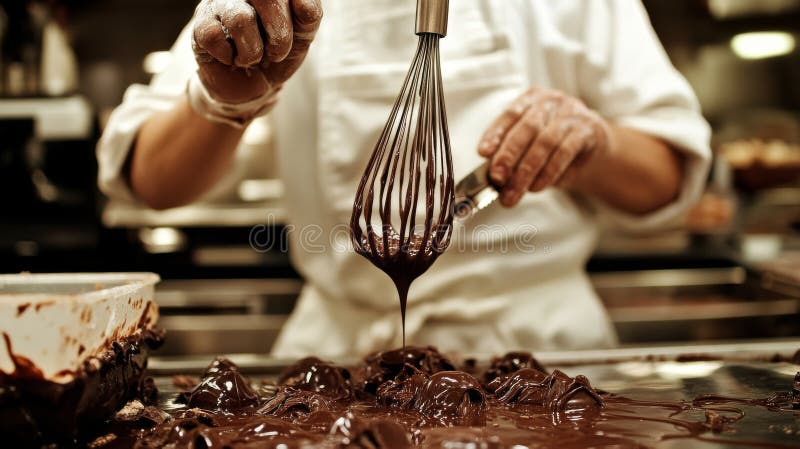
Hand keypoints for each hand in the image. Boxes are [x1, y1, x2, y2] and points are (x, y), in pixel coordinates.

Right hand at [190, 0, 321, 122]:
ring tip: (251, 58)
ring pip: (240, 19)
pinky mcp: (199, 24)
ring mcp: (217, 3)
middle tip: (277, 53)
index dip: (294, 20)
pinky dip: (229, 56)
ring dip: (253, 52)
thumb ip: (309, 15)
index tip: (295, 37)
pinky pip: (213, 36)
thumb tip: (303, 2)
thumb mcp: (302, 37)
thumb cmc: (276, 53)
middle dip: (279, 36)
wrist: (251, 86)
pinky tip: (230, 57)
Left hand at [478, 87, 614, 206]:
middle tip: (497, 179)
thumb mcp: (529, 145)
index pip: (509, 115)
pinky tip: (537, 187)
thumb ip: (511, 154)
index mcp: (531, 99)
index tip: (483, 153)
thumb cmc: (552, 146)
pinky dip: (549, 172)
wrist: (592, 150)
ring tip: (514, 193)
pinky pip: (565, 152)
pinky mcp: (588, 130)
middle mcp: (551, 102)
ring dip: (526, 171)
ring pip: (545, 143)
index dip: (495, 133)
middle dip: (509, 155)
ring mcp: (571, 114)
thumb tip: (492, 175)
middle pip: (527, 128)